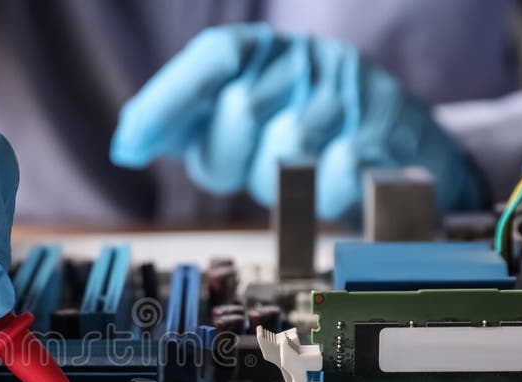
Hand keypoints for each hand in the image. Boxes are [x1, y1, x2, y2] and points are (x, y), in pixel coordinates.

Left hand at [111, 24, 487, 219]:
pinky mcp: (385, 123)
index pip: (211, 56)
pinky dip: (326, 191)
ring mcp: (347, 84)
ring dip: (282, 183)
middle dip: (233, 158)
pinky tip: (336, 180)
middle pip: (242, 109)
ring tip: (298, 176)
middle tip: (250, 167)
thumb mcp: (236, 119)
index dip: (167, 99)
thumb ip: (184, 124)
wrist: (394, 138)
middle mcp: (301, 54)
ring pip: (289, 149)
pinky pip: (335, 172)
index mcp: (259, 49)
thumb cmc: (296, 131)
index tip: (128, 145)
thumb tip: (126, 141)